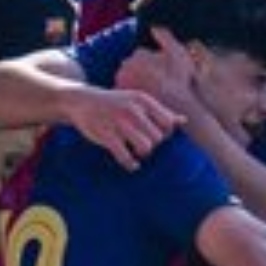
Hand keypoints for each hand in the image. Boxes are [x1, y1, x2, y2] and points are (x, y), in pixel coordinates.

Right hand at [63, 76, 183, 171]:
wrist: (82, 100)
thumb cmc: (115, 103)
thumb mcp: (138, 102)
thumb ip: (160, 112)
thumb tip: (183, 121)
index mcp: (143, 100)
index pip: (168, 123)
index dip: (164, 133)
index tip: (153, 135)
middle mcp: (132, 110)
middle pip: (158, 138)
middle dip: (153, 145)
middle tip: (141, 144)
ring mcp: (119, 122)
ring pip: (146, 147)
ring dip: (142, 154)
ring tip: (136, 152)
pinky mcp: (106, 135)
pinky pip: (125, 156)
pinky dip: (131, 164)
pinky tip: (132, 164)